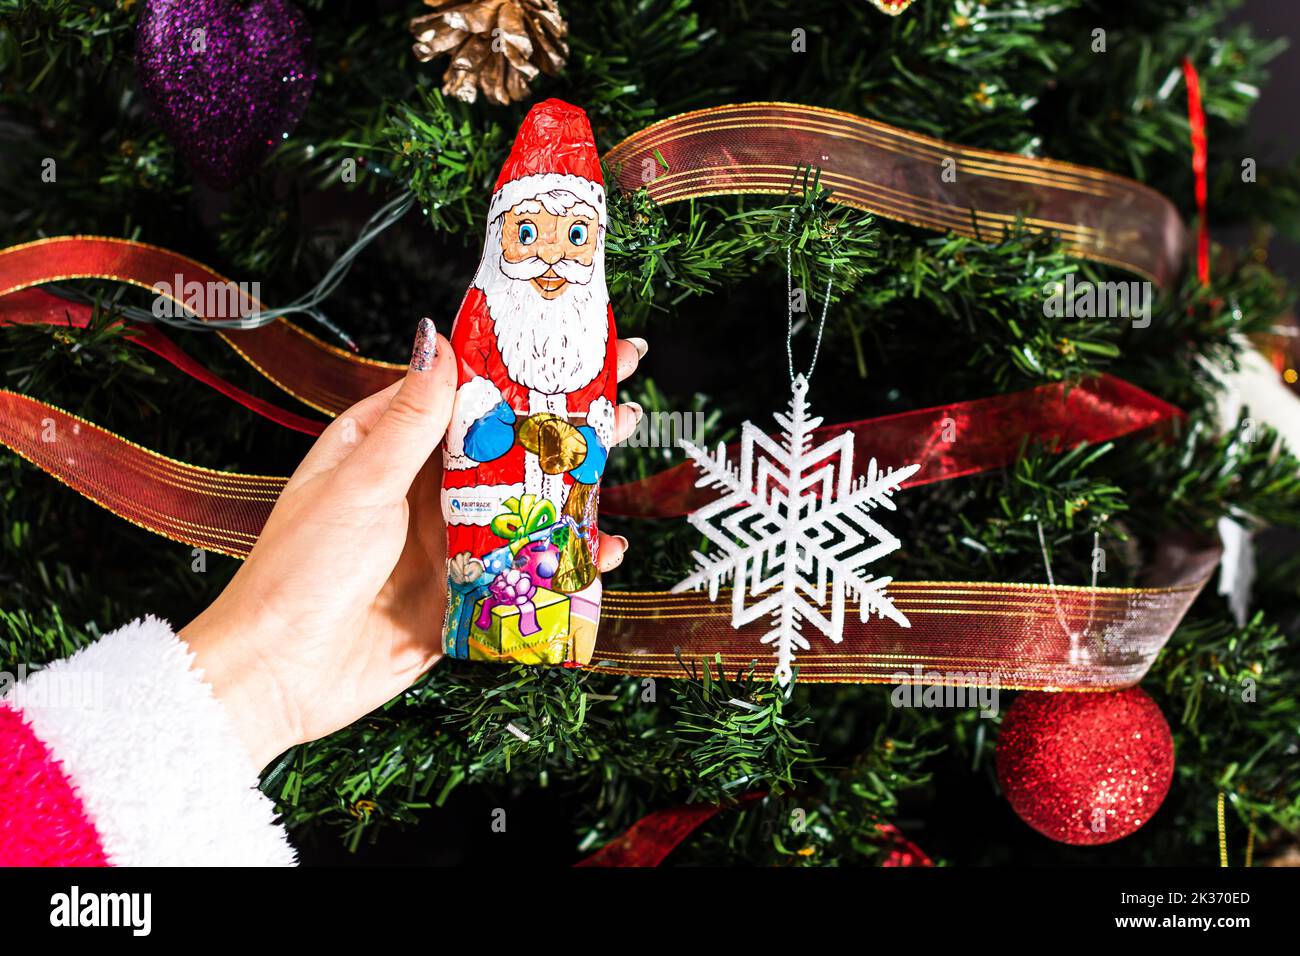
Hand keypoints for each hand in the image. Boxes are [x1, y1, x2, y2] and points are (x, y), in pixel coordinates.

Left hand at [180, 322, 647, 771]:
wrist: (281, 676)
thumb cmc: (299, 573)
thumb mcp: (359, 485)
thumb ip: (409, 421)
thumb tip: (438, 341)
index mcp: (386, 447)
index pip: (462, 393)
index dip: (516, 366)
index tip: (566, 342)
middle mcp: (421, 489)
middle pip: (505, 444)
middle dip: (564, 419)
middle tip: (623, 391)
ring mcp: (447, 540)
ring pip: (525, 501)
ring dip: (575, 482)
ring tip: (622, 454)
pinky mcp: (466, 592)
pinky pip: (526, 565)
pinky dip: (566, 556)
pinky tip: (602, 549)